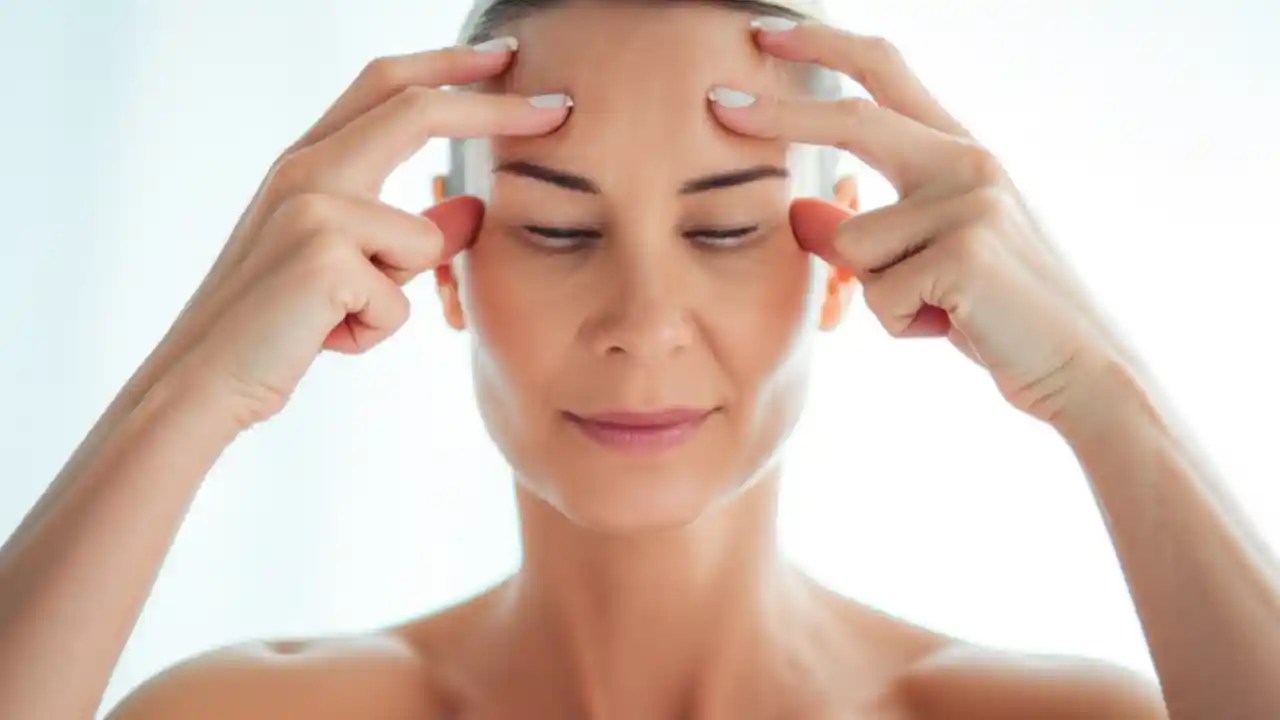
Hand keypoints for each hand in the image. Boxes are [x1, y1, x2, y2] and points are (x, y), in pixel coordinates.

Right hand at [158, 39, 571, 428]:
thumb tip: (473, 208)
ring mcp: (311, 205)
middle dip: (495, 106)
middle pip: (415, 108)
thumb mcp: (352, 270)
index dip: (451, 67)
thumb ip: (409, 234)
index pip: (388, 87)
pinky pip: (400, 299)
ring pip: (422, 241)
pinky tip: (325, 338)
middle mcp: (306, 168)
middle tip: (557, 107)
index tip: (505, 58)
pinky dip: (375, 331)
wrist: (203, 379)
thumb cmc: (279, 324)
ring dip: (398, 293)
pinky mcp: (323, 254)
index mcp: (309, 162)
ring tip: (337, 319)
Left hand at [709, 18, 1132, 426]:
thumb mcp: (927, 262)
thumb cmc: (997, 314)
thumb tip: (798, 212)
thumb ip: (864, 230)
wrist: (1084, 367)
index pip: (887, 74)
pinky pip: (879, 293)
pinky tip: (952, 328)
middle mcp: (969, 162)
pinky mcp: (964, 251)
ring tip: (939, 312)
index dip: (824, 45)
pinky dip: (900, 325)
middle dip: (778, 115)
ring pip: (854, 244)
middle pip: (854, 120)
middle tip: (715, 103)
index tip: (765, 34)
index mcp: (961, 153)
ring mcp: (970, 202)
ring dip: (878, 295)